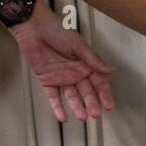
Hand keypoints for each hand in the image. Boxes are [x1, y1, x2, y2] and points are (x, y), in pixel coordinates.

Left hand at [10, 7, 115, 122]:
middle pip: (86, 91)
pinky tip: (63, 118)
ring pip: (71, 96)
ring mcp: (61, 78)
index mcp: (85, 63)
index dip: (104, 93)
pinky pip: (53, 96)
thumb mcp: (78, 45)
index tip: (109, 105)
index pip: (98, 81)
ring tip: (82, 117)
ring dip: (77, 106)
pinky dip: (57, 107)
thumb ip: (93, 60)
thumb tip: (111, 70)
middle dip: (92, 103)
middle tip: (95, 114)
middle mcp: (75, 72)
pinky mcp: (46, 81)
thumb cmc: (58, 31)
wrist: (34, 27)